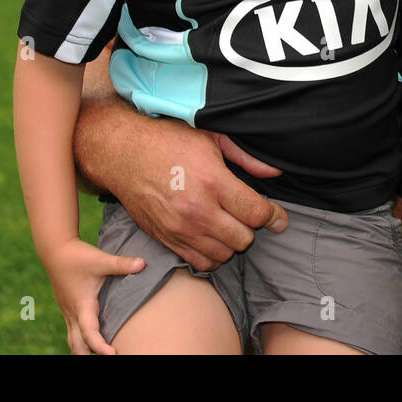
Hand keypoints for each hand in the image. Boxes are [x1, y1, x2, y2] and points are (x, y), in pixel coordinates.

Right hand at [43, 238, 145, 354]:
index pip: (89, 333)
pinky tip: (92, 345)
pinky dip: (81, 342)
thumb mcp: (101, 259)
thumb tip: (143, 264)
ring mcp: (69, 312)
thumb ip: (122, 264)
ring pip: (73, 341)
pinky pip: (73, 332)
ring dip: (84, 351)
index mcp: (82, 305)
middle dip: (89, 356)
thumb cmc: (78, 256)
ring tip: (101, 355)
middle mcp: (73, 313)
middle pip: (77, 345)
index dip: (100, 346)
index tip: (112, 354)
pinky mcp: (69, 309)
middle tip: (112, 357)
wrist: (55, 250)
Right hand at [75, 98, 288, 270]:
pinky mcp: (166, 240)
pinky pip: (200, 263)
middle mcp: (197, 211)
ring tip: (229, 223)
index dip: (274, 216)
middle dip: (252, 227)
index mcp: (212, 182)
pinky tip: (212, 237)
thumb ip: (246, 158)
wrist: (124, 154)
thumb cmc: (170, 142)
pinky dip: (213, 255)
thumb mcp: (212, 138)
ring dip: (232, 242)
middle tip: (246, 214)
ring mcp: (180, 229)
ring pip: (224, 255)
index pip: (256, 213)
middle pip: (244, 238)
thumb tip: (275, 173)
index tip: (277, 216)